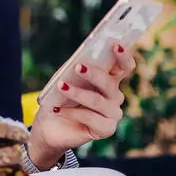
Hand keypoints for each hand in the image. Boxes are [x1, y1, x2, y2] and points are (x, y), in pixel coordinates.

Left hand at [27, 41, 134, 168]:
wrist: (51, 126)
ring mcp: (113, 114)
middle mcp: (115, 96)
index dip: (123, 56)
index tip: (115, 45)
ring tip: (60, 86)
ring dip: (76, 92)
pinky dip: (71, 112)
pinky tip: (56, 109)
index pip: (124, 67)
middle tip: (78, 66)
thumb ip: (77, 71)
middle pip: (109, 83)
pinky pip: (89, 117)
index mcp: (110, 81)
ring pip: (97, 100)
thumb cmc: (61, 98)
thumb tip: (80, 61)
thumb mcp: (68, 80)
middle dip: (93, 74)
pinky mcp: (106, 129)